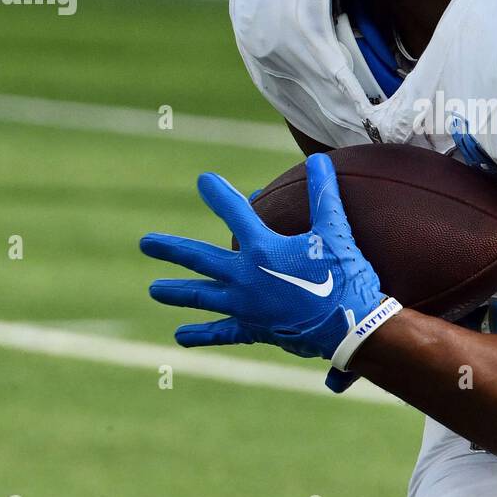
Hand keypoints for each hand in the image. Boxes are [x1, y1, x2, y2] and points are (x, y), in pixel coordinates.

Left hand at [141, 156, 395, 365]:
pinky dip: (202, 334)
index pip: (234, 212)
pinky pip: (223, 332)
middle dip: (171, 249)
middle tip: (146, 244)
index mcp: (262, 249)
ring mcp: (245, 306)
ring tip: (154, 290)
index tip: (203, 181)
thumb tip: (319, 159)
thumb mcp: (335, 231)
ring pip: (202, 296)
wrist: (350, 327)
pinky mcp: (254, 329)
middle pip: (200, 259)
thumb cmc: (344, 277)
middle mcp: (245, 278)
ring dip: (177, 291)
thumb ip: (323, 194)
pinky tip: (180, 337)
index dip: (218, 194)